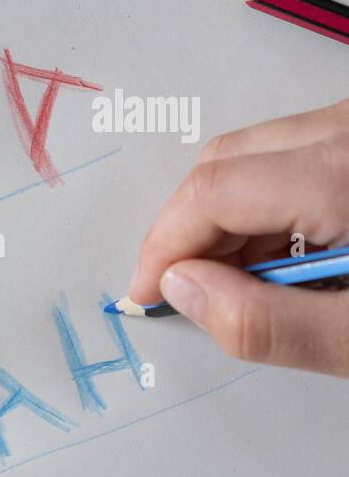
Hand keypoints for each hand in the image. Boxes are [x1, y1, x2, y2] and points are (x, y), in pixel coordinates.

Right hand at [127, 98, 348, 375]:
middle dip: (192, 230)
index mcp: (346, 175)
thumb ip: (271, 322)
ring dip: (232, 219)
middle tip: (192, 290)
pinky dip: (272, 205)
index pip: (213, 193)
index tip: (148, 293)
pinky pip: (295, 154)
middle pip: (226, 162)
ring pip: (256, 155)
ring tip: (258, 281)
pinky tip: (295, 256)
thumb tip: (184, 290)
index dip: (164, 247)